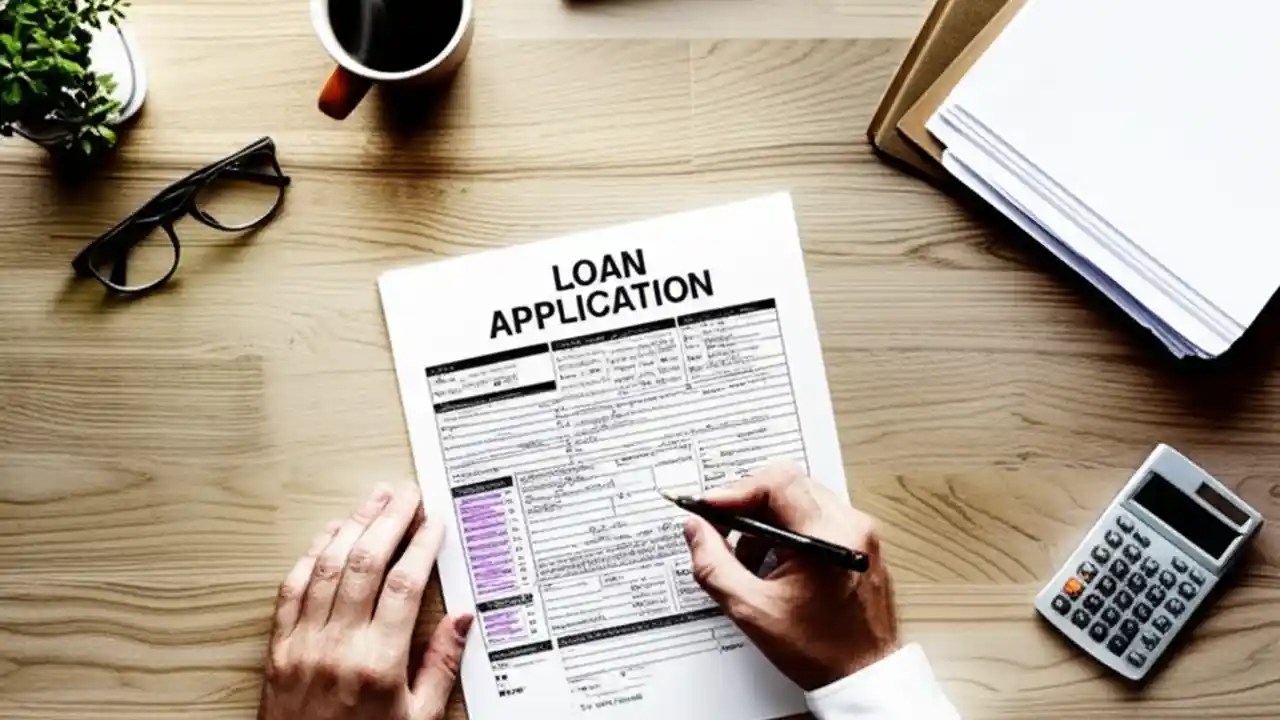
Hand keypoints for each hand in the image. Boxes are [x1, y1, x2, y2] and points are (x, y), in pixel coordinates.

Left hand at [259, 483, 472, 719]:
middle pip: (366, 563)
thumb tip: (464, 619)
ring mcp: (303, 645)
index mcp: (378, 664)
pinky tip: (328, 535)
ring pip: (328, 567)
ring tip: (372, 499)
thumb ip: (442, 665)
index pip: (404, 584)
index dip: (421, 544)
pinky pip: (291, 589)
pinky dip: (311, 556)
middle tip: (406, 493)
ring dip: (352, 526)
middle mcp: (338, 647)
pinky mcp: (278, 650)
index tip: (433, 521)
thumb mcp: (419, 719)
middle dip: (389, 520)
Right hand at [683, 464, 898, 690]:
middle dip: (747, 504)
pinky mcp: (858, 541)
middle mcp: (850, 525)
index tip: (709, 508)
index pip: (777, 484)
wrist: (863, 674)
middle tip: (721, 528)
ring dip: (766, 520)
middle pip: (787, 484)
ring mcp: (858, 531)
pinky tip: (774, 564)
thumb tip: (695, 530)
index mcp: (827, 537)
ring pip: (799, 498)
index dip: (735, 490)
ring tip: (750, 559)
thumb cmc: (820, 650)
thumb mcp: (752, 610)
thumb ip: (714, 565)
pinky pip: (814, 516)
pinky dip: (786, 530)